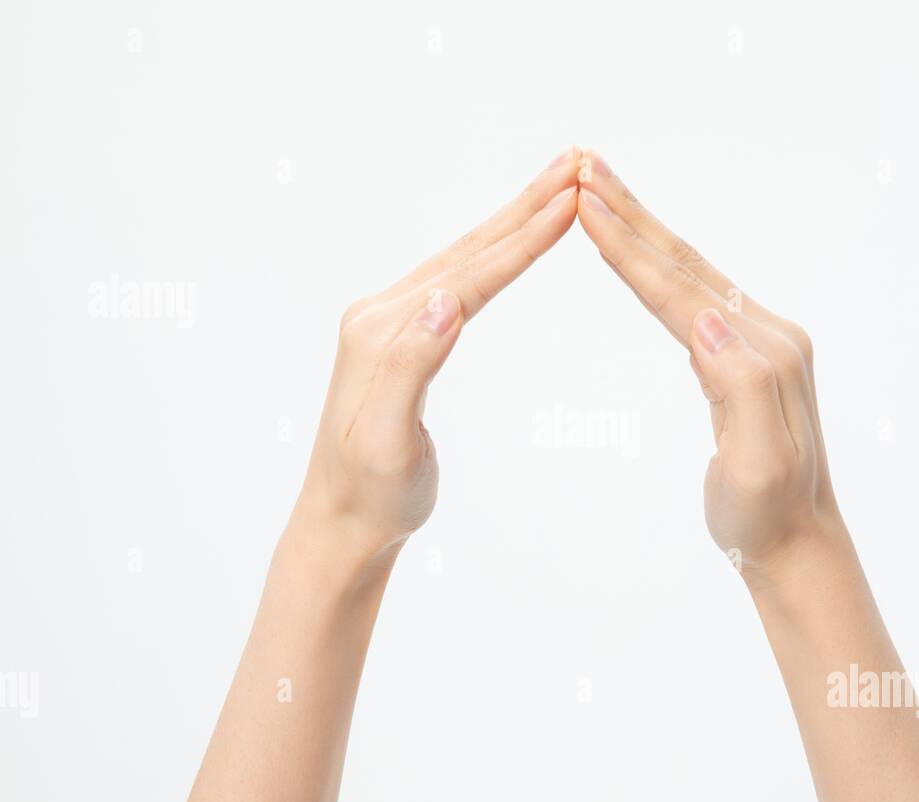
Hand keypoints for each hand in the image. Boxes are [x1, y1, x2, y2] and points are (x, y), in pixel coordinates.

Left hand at [293, 150, 580, 565]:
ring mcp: (389, 322)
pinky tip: (510, 243)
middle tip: (575, 162)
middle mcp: (381, 315)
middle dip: (524, 207)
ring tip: (556, 187)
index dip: (523, 240)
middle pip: (466, 251)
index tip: (571, 200)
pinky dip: (493, 255)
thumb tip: (445, 300)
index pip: (467, 277)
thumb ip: (410, 367)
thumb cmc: (373, 494)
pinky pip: (457, 281)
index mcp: (382, 334)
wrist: (342, 521)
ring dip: (512, 221)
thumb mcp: (388, 440)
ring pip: (463, 260)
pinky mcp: (400, 336)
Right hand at [575, 152, 838, 574]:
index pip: (683, 292)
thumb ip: (741, 386)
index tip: (586, 204)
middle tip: (587, 167)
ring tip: (604, 194)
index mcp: (765, 357)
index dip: (630, 248)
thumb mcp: (757, 463)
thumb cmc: (766, 514)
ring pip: (690, 274)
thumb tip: (705, 315)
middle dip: (633, 216)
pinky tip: (643, 253)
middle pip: (687, 265)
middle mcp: (768, 336)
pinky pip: (695, 298)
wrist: (797, 543)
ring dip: (644, 231)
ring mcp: (761, 342)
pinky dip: (660, 268)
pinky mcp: (748, 356)